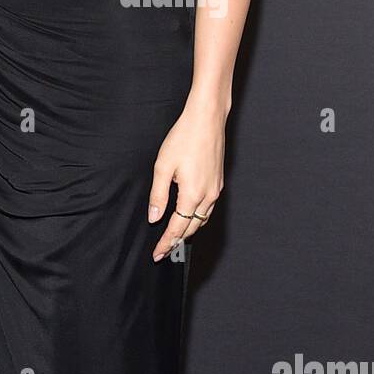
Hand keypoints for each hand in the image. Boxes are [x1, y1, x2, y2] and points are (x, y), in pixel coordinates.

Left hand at [147, 101, 224, 261]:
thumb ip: (158, 194)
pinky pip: (208, 208)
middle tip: (163, 250)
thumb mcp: (163, 166)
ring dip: (188, 230)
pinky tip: (188, 215)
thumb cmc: (183, 138)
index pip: (178, 228)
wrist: (207, 119)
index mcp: (192, 195)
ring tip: (174, 237)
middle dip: (177, 241)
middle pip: (192, 228)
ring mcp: (216, 189)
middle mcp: (208, 196)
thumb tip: (154, 217)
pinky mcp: (218, 182)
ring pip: (202, 220)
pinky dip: (197, 218)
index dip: (166, 243)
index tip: (157, 254)